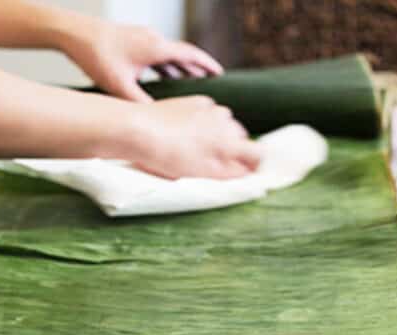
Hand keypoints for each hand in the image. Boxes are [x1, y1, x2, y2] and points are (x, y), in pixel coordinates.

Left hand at [59, 18, 223, 102]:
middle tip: (211, 81)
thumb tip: (155, 118)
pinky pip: (155, 53)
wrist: (75, 33)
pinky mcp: (132, 39)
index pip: (191, 54)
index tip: (220, 74)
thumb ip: (140, 103)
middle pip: (183, 54)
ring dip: (180, 67)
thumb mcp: (119, 86)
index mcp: (155, 48)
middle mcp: (153, 39)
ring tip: (191, 81)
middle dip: (197, 68)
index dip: (207, 65)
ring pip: (168, 54)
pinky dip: (164, 64)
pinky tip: (161, 76)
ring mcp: (143, 37)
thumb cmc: (95, 56)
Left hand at [125, 96, 262, 179]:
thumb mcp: (200, 173)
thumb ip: (229, 173)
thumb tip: (248, 173)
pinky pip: (208, 112)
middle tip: (210, 162)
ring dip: (216, 135)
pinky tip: (184, 132)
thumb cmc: (166, 155)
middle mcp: (225, 121)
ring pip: (224, 123)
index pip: (258, 153)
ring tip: (194, 147)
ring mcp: (211, 108)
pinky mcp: (196, 100)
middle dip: (231, 150)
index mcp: (229, 142)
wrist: (138, 129)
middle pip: (240, 137)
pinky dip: (202, 122)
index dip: (253, 164)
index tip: (245, 171)